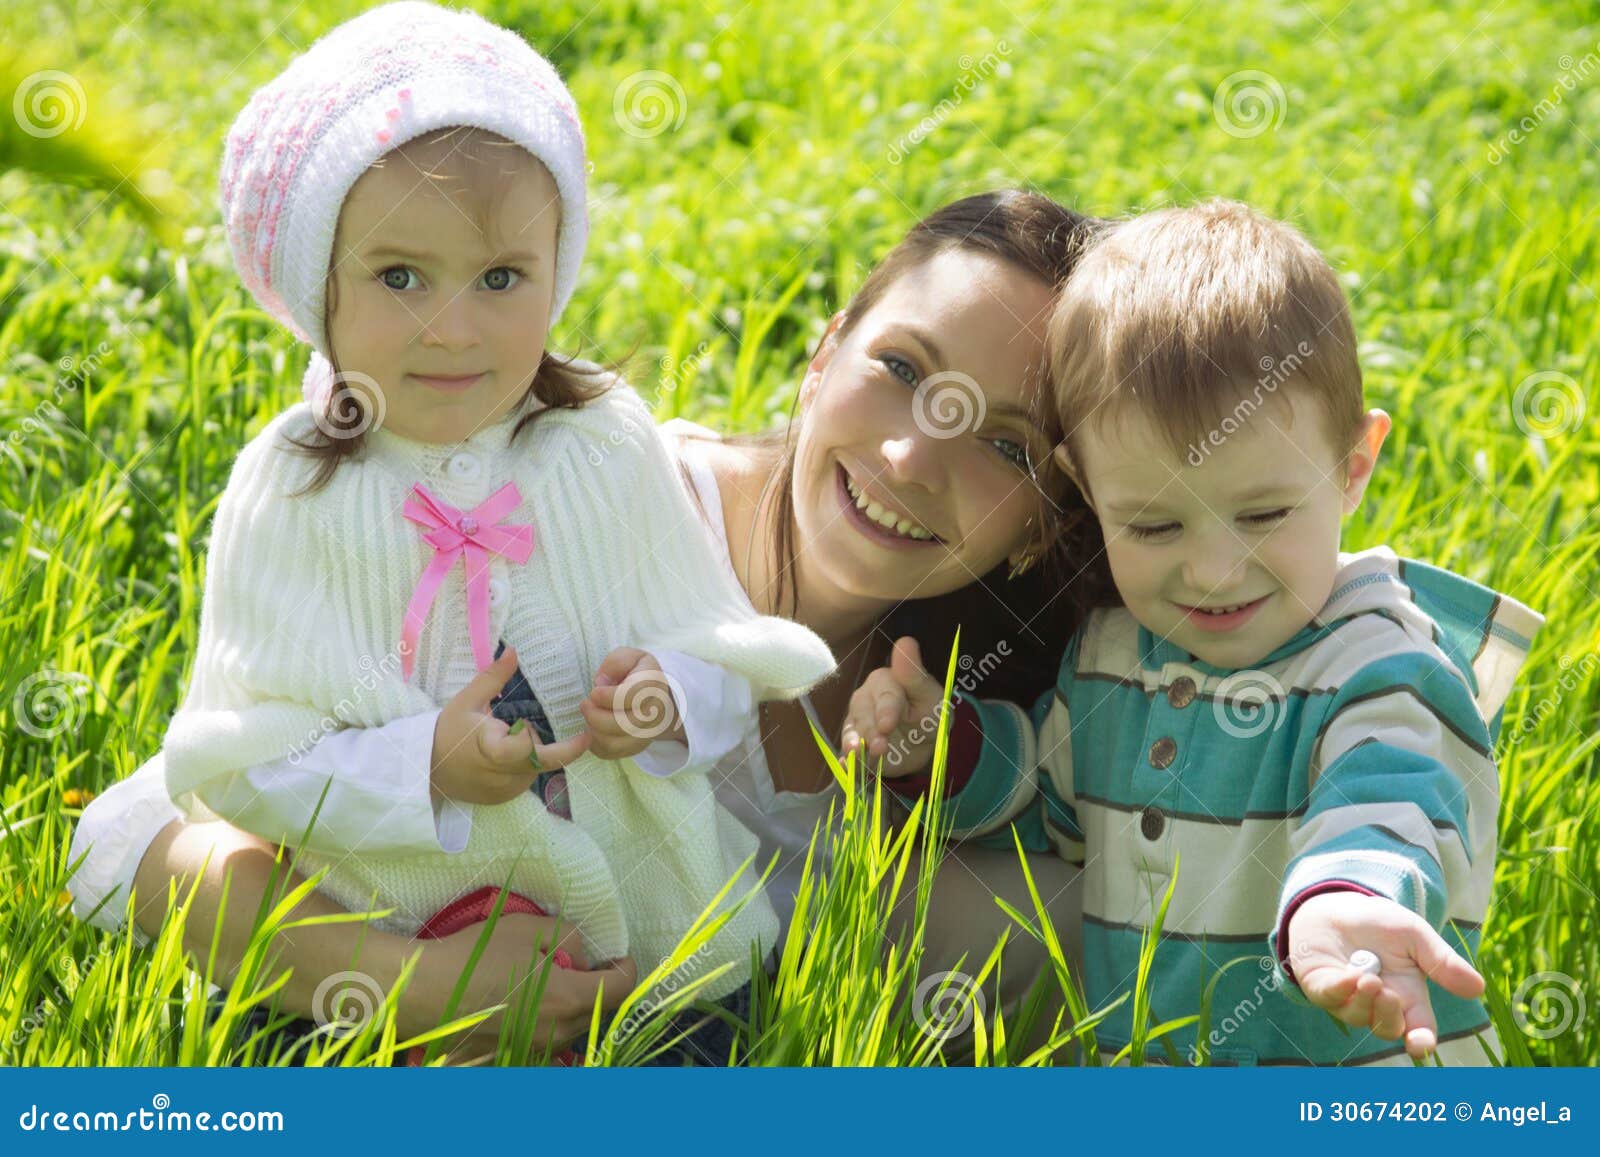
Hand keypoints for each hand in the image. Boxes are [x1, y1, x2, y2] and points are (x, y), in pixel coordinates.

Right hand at [413, 912, 637, 1057]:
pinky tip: (522, 998)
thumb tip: (582, 955)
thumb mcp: (530, 928)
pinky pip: (543, 1037)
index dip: (626, 967)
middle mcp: (557, 1032)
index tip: (618, 955)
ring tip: (544, 977)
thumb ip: (569, 937)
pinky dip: (544, 1018)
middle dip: (596, 984)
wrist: (425, 992)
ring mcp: (534, 1049)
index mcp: (568, 999)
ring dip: (570, 1002)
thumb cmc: (478, 955)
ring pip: (571, 1026)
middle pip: (597, 1009)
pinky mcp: (513, 1056)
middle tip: (578, 961)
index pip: (620, 988)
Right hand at [431, 647, 591, 805]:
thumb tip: (513, 651)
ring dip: (533, 754)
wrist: (426, 769)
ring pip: (536, 768)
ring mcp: (504, 789)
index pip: (524, 748)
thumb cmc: (447, 731)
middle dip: (564, 748)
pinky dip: (523, 767)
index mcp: (491, 747)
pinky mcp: (504, 798)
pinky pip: (526, 779)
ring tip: (509, 740)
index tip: (562, 732)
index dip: (534, 738)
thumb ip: (493, 677)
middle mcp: (502, 773)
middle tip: (583, 736)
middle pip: (544, 760)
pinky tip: (505, 758)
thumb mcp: (466, 700)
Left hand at [579, 647, 685, 759]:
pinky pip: (609, 753)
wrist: (656, 695)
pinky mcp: (634, 748)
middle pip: (620, 725)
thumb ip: (616, 662)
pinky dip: (594, 742)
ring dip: (593, 730)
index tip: (595, 691)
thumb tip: (602, 682)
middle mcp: (654, 714)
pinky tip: (593, 727)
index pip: (628, 698)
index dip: (604, 696)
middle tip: (585, 704)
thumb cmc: (638, 674)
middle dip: (594, 715)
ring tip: (590, 715)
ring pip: (613, 743)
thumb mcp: (631, 656)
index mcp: (653, 687)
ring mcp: (646, 735)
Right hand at [839, 637, 944, 776]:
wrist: (923, 744)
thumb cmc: (929, 712)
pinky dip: (846, 759)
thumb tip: (905, 641)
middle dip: (871, 731)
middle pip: (863, 714)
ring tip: (858, 756)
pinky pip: (847, 751)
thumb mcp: (932, 697)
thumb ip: (915, 674)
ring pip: (852, 731)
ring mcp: (857, 722)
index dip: (886, 710)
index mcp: (886, 681)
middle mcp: (866, 698)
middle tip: (881, 747)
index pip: (885, 695)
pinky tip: (846, 765)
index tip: (887, 724)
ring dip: (855, 745)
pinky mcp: (854, 743)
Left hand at [1287, 891, 1485, 1059]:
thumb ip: (1442, 962)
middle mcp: (1379, 1005)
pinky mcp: (1321, 987)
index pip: (1419, 1030)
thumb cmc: (1381, 924)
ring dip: (1365, 1002)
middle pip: (1389, 1029)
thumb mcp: (1415, 936)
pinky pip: (1329, 998)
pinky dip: (1339, 991)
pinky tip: (1349, 977)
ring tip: (1368, 979)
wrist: (1338, 905)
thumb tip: (1478, 988)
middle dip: (1390, 1016)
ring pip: (1359, 1018)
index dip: (1421, 1041)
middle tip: (1389, 994)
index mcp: (1409, 998)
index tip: (1421, 1044)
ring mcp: (1348, 1000)